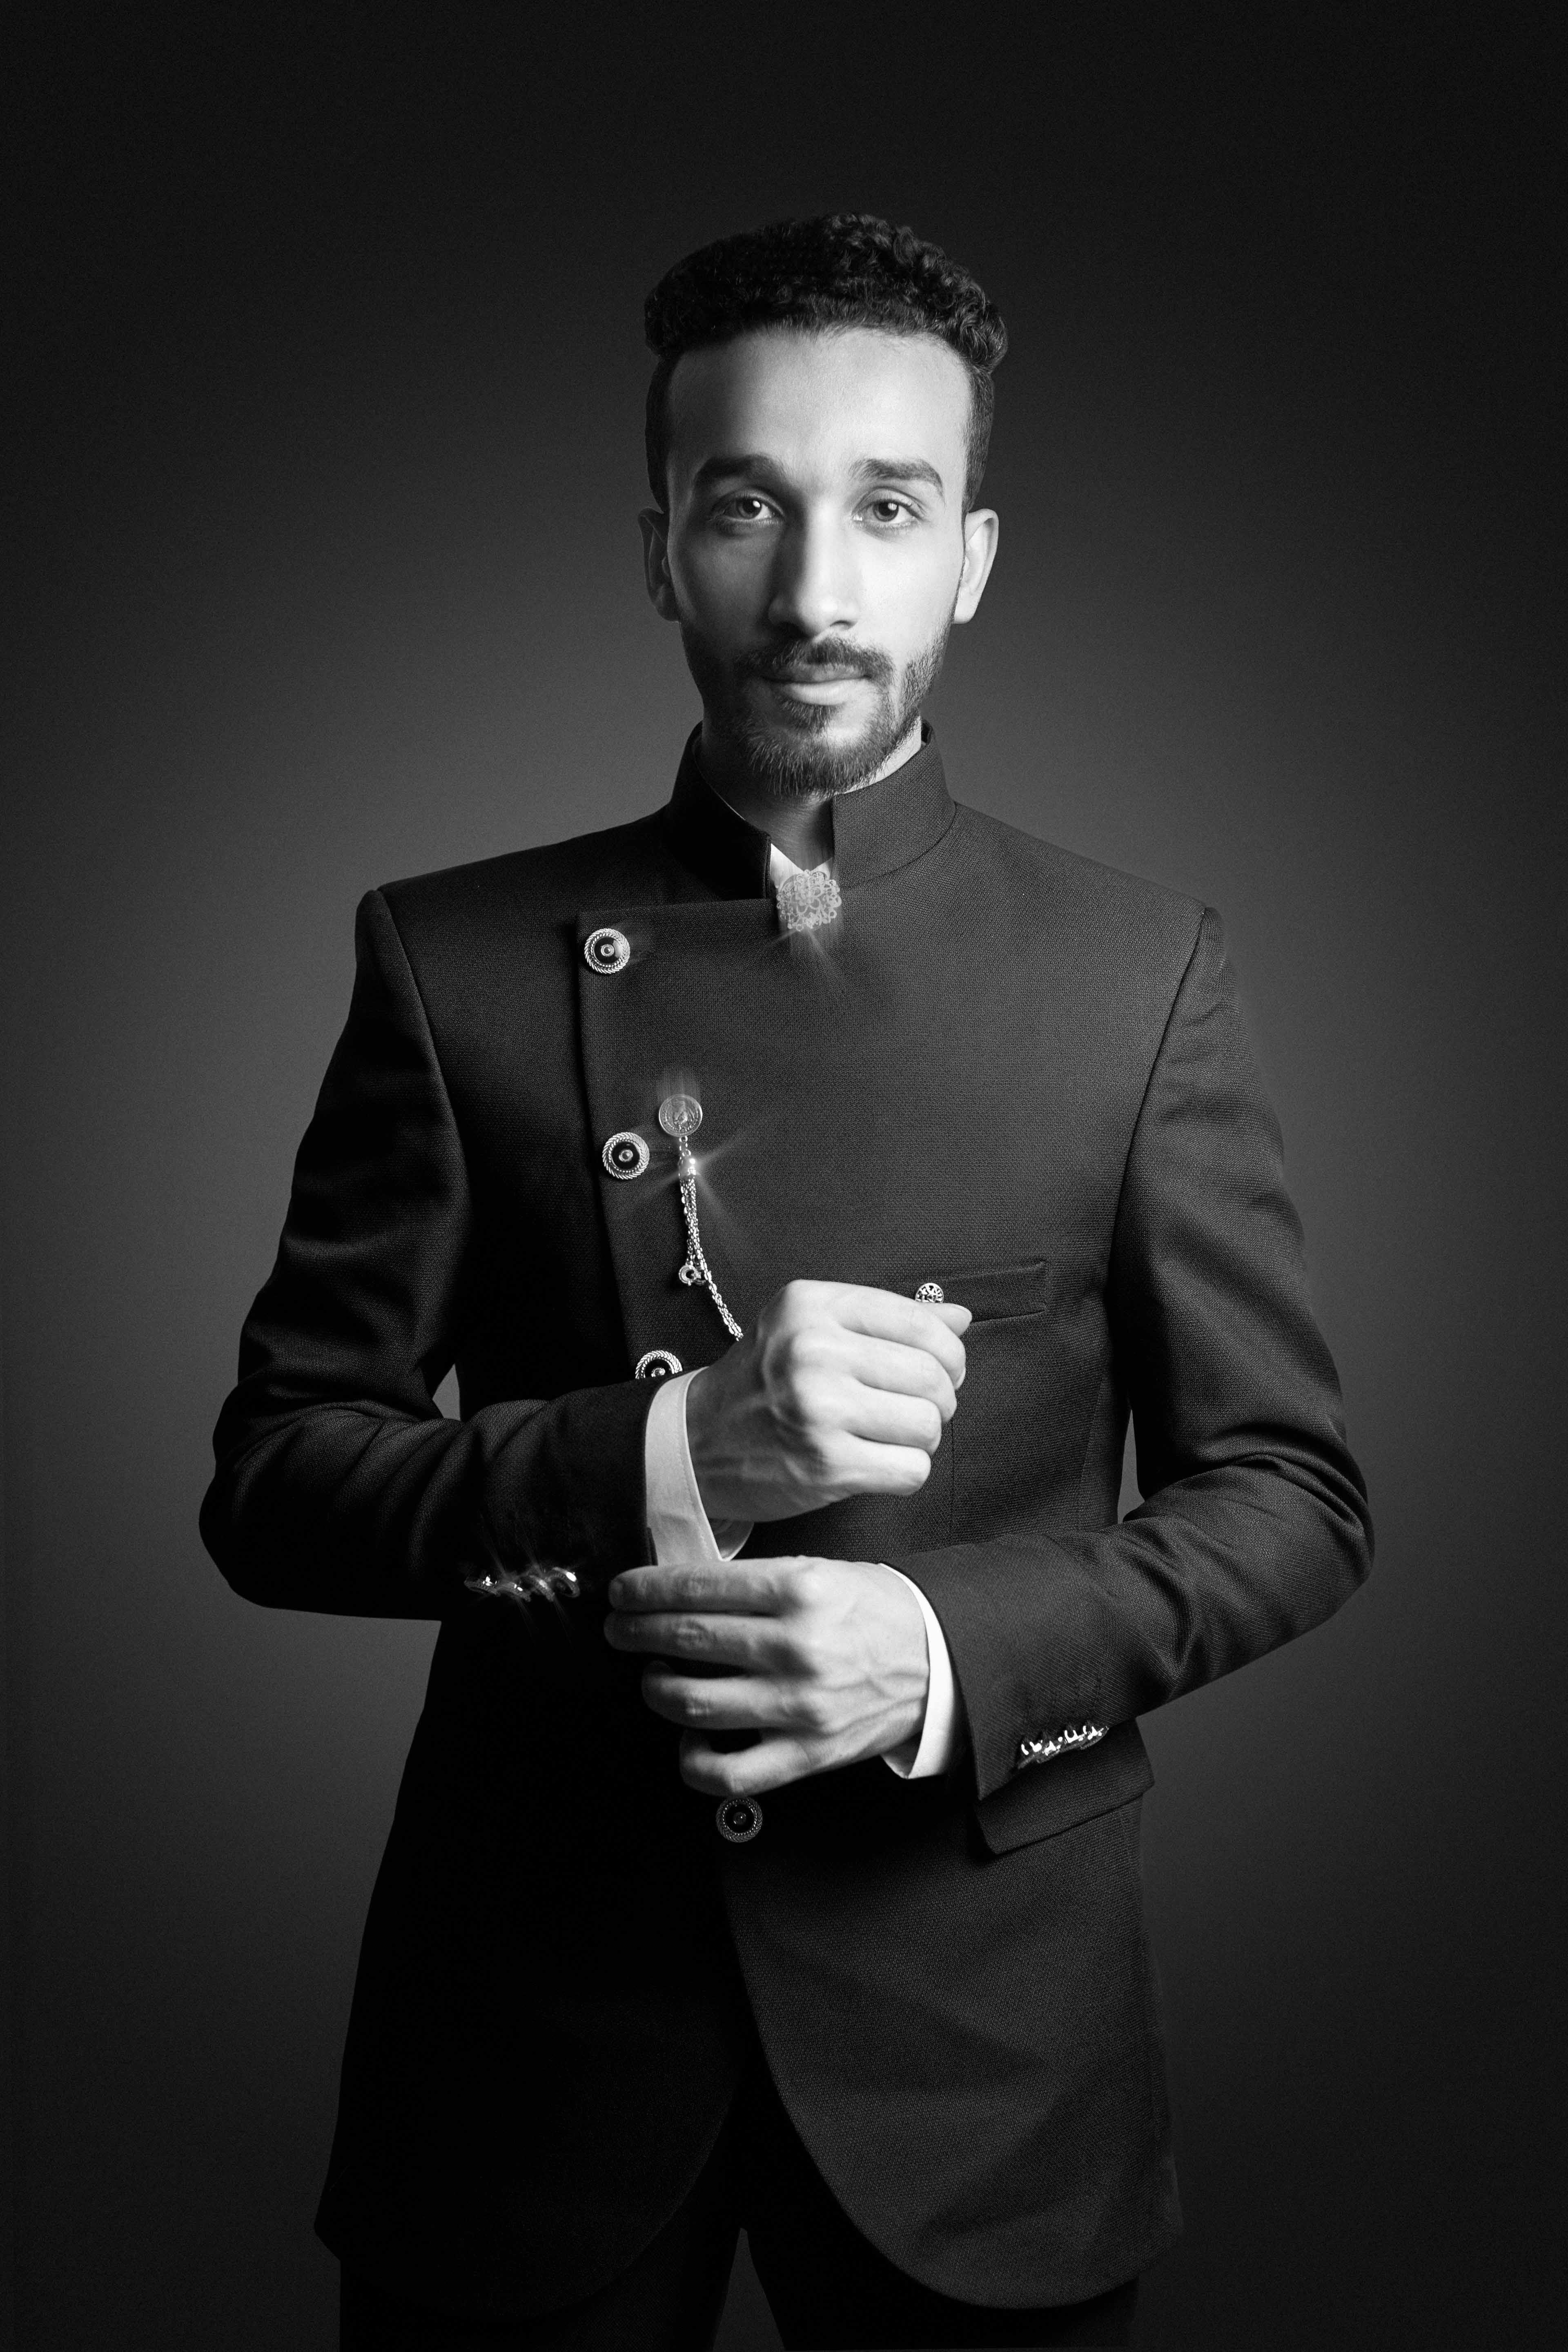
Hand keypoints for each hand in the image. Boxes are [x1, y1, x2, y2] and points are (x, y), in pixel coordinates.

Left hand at [604, 1555, 930, 1792]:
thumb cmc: (875, 1612)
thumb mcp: (822, 1572)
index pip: (699, 1586)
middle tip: (620, 1629)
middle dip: (636, 1631)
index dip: (647, 1590)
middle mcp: (797, 1646)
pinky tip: (690, 1736)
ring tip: (654, 1676)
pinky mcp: (805, 1753)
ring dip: (657, 1687)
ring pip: (694, 1701)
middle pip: (687, 1637)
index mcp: (802, 1589)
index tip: (622, 1592)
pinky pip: (727, 1772)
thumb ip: (755, 1583)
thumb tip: (680, 1589)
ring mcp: (799, 1705)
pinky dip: (692, 1757)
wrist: (939, 1660)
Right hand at [683, 1280, 970, 1524]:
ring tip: (885, 1436)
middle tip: (909, 1409)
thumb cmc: (762, 1383)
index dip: (948, 1353)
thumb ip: (886, 1318)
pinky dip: (904, 1472)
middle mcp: (812, 1351)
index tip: (939, 1369)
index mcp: (812, 1305)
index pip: (922, 1323)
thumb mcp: (810, 1327)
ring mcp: (818, 1409)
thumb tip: (962, 1317)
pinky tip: (874, 1464)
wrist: (696, 1442)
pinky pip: (912, 1470)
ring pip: (928, 1425)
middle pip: (934, 1377)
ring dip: (920, 1439)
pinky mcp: (826, 1465)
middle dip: (937, 1400)